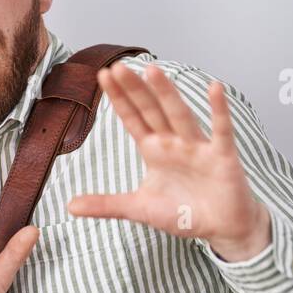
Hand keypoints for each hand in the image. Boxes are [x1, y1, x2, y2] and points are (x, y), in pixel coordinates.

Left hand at [67, 63, 270, 260]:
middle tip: (118, 66)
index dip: (119, 98)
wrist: (220, 226)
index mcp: (154, 150)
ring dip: (166, 94)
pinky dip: (218, 110)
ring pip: (179, 115)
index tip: (103, 74)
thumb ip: (106, 204)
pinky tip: (214, 88)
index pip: (132, 118)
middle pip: (151, 110)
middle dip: (135, 90)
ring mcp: (198, 147)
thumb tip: (70, 206)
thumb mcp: (139, 209)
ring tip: (152, 70)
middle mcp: (174, 142)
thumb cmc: (183, 212)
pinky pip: (221, 130)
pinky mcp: (222, 157)